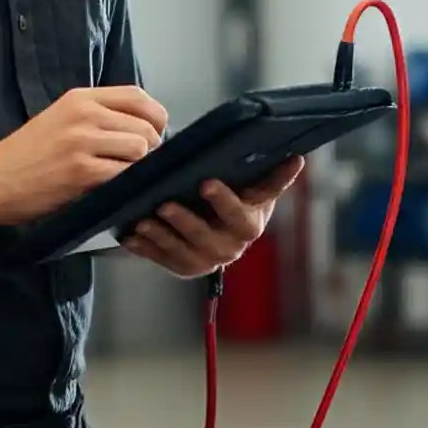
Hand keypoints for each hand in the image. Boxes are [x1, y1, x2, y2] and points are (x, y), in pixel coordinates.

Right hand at [0, 86, 168, 226]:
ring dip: (140, 167)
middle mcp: (84, 113)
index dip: (155, 117)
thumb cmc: (25, 155)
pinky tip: (113, 189)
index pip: (138, 96)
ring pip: (141, 149)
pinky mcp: (81, 171)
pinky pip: (125, 173)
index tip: (153, 135)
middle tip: (137, 165)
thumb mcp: (59, 119)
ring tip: (123, 177)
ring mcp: (82, 141)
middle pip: (145, 125)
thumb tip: (140, 128)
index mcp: (80, 98)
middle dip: (151, 149)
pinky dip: (127, 184)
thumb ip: (95, 117)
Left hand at [122, 157, 304, 277]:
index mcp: (250, 223)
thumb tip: (297, 159)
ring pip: (182, 251)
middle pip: (208, 237)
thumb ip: (271, 176)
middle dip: (186, 221)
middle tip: (166, 204)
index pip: (240, 212)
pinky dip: (145, 249)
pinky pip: (162, 260)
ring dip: (161, 236)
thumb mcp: (256, 186)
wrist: (224, 224)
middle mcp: (232, 246)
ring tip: (143, 220)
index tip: (207, 183)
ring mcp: (207, 260)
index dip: (225, 200)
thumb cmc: (240, 197)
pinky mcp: (184, 268)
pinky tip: (130, 235)